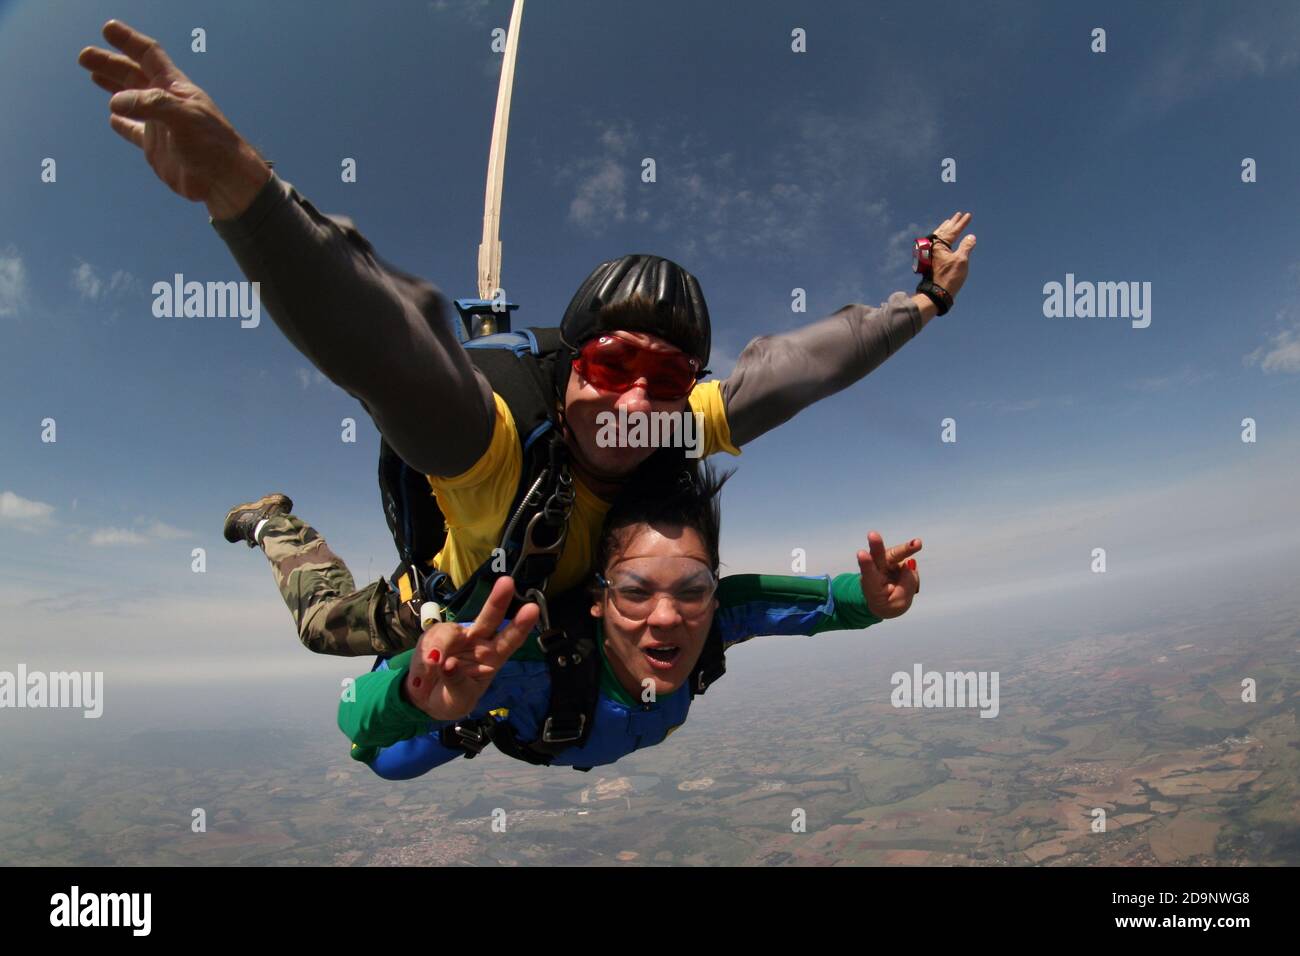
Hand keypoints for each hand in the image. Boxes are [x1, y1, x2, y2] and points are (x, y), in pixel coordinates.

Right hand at [77, 19, 270, 218]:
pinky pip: (135, 130)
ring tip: (92, 73)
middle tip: (84, 56)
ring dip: (112, 86)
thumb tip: (114, 103)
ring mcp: (161, 124)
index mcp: (175, 88)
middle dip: (110, 63)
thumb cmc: (213, 145)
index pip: (149, 55)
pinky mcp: (157, 147)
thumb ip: (151, 105)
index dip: (129, 41)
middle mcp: (166, 103)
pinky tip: (112, 118)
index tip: (108, 29)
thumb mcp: (184, 118)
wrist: (226, 181)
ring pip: (130, 99)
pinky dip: (123, 124)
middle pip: (133, 75)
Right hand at [402, 577, 538, 721]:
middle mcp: (478, 641)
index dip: (521, 626)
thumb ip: (455, 683)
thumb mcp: (457, 700)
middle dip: (497, 600)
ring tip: (432, 670)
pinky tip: (424, 671)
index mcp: (493, 658)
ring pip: (450, 631)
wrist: (423, 699)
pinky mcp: (435, 635)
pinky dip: (424, 658)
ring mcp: (456, 636)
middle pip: (489, 618)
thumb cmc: (451, 698)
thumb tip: (447, 663)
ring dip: (439, 649)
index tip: (532, 609)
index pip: (510, 640)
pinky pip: (430, 639)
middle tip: (507, 583)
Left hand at [856, 531, 921, 619]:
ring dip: (906, 548)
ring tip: (917, 544)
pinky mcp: (894, 557)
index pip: (869, 574)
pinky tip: (914, 555)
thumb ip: (906, 586)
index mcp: (872, 586)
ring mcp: (885, 561)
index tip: (861, 553)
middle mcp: (876, 570)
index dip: (866, 564)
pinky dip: (911, 556)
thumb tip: (909, 564)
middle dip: (876, 546)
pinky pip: (907, 558)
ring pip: (896, 553)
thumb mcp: (898, 604)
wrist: (883, 599)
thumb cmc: (887, 604)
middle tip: (872, 535)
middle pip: (876, 557)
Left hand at [928, 211, 976, 298]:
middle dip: (953, 223)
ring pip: (939, 236)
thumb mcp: (961, 260)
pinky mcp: (932, 259)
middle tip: (959, 215)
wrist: (937, 293)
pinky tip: (944, 238)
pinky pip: (938, 243)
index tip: (968, 215)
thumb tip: (971, 237)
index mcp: (939, 244)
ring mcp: (932, 253)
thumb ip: (966, 246)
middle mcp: (933, 247)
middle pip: (944, 231)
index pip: (952, 230)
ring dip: (946, 229)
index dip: (961, 223)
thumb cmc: (949, 277)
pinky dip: (942, 237)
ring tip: (950, 222)